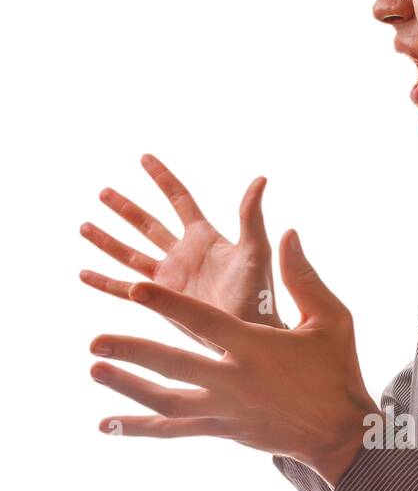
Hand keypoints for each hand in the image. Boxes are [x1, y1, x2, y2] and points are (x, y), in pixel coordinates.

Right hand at [79, 155, 282, 348]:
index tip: (144, 158)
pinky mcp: (158, 300)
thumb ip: (251, 216)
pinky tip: (84, 274)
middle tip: (103, 192)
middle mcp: (183, 253)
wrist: (248, 333)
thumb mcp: (255, 251)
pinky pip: (124, 288)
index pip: (179, 199)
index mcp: (204, 237)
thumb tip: (261, 178)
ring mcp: (169, 277)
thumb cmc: (259, 294)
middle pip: (148, 224)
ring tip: (84, 226)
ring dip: (108, 240)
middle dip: (125, 209)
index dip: (162, 178)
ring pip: (130, 253)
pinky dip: (104, 282)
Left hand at [88, 230, 379, 486]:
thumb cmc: (337, 370)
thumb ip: (303, 277)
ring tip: (95, 370)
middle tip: (94, 341)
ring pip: (167, 401)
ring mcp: (225, 410)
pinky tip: (105, 423)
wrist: (341, 433)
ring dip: (128, 387)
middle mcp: (235, 381)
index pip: (204, 322)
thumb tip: (289, 233)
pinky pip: (173, 430)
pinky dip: (138, 426)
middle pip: (174, 365)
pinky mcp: (222, 429)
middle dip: (133, 352)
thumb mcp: (331, 319)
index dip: (168, 304)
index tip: (136, 288)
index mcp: (256, 348)